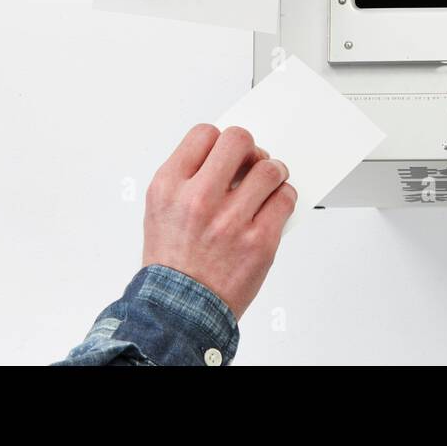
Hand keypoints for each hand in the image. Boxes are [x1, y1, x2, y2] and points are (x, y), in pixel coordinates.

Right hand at [143, 124, 296, 318]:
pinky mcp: (259, 242)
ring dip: (273, 172)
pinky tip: (274, 204)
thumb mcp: (160, 210)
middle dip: (249, 149)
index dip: (219, 140)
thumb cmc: (172, 262)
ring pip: (269, 168)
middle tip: (251, 162)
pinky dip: (284, 197)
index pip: (204, 134)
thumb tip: (224, 155)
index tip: (226, 153)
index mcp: (169, 187)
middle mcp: (199, 199)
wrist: (179, 311)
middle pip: (238, 140)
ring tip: (268, 183)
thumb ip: (187, 178)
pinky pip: (285, 198)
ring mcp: (231, 220)